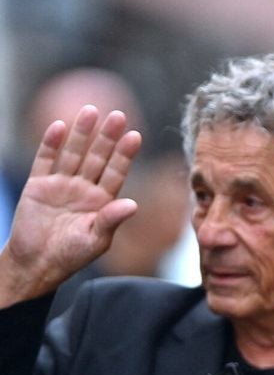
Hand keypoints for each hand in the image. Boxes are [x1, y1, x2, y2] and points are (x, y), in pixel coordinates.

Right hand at [0, 106, 141, 304]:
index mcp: (102, 200)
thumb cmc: (72, 254)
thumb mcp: (96, 239)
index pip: (116, 172)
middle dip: (107, 137)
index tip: (135, 135)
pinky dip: (51, 144)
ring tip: (91, 111)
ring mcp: (61, 185)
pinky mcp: (38, 186)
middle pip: (97, 157)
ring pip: (73, 154)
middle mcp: (84, 188)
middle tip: (118, 115)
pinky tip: (59, 127)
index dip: (125, 154)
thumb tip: (133, 205)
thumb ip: (111, 220)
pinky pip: (45, 161)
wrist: (37, 263)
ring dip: (82, 133)